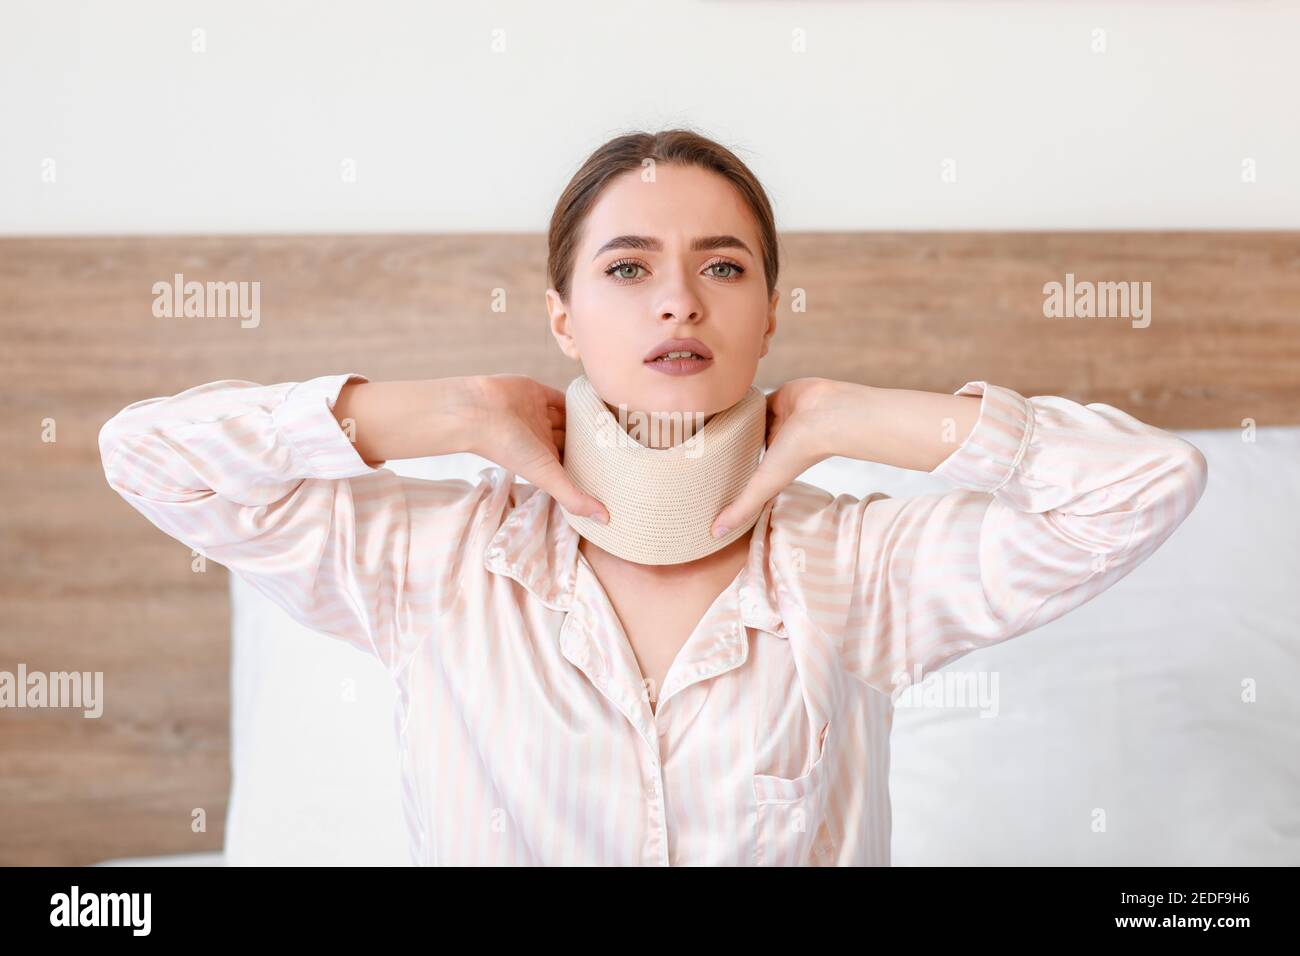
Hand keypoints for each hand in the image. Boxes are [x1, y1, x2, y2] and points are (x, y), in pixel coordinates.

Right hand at [465, 374, 608, 522]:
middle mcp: (543, 439)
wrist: (481, 412)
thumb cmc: (509, 448)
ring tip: (619, 419)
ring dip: (590, 419)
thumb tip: (606, 520)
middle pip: (575, 441)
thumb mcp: (546, 477)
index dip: (594, 467)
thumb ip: (574, 498)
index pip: (574, 466)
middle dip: (595, 442)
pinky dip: (580, 398)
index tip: (619, 469)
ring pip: (572, 419)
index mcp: (545, 461)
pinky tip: (600, 398)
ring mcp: (541, 416)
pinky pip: (564, 397)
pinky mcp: (539, 394)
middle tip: (626, 442)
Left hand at [710, 377, 838, 537]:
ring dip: (733, 423)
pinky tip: (722, 402)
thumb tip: (715, 534)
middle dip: (727, 447)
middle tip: (698, 448)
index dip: (729, 477)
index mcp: (772, 467)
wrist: (824, 414)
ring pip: (748, 423)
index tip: (706, 479)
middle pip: (745, 447)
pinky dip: (743, 402)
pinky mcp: (777, 399)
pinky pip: (755, 401)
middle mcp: (774, 445)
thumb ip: (742, 508)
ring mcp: (776, 422)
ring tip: (705, 423)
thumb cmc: (800, 451)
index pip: (747, 475)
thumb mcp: (764, 485)